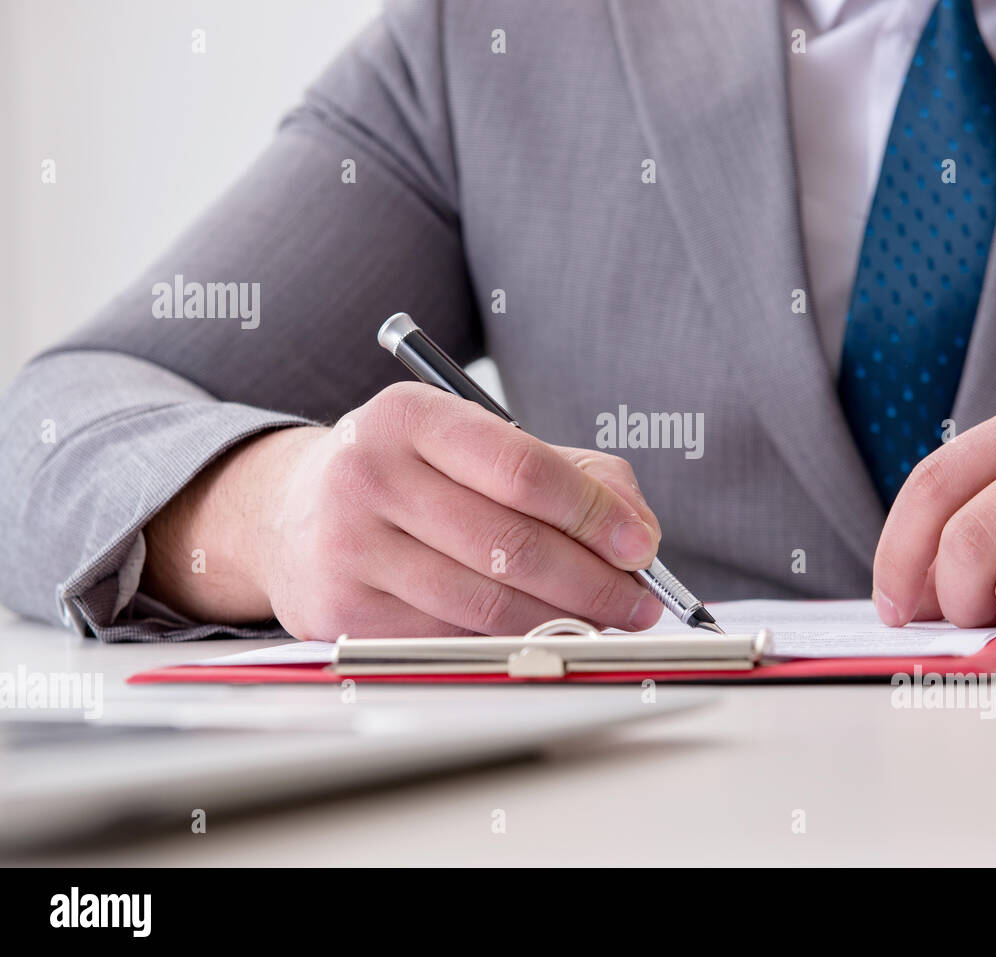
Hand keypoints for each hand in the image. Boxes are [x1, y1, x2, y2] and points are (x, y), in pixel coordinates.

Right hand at [142, 382, 664, 638]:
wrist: (292, 512)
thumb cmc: (411, 474)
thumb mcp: (478, 442)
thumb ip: (572, 471)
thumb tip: (638, 532)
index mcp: (412, 417)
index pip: (523, 470)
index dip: (593, 514)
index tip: (640, 546)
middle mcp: (370, 476)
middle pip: (511, 546)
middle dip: (594, 582)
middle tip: (639, 600)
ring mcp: (350, 548)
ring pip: (485, 605)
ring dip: (563, 621)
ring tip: (605, 621)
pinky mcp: (343, 612)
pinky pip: (453, 639)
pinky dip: (511, 643)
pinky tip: (541, 633)